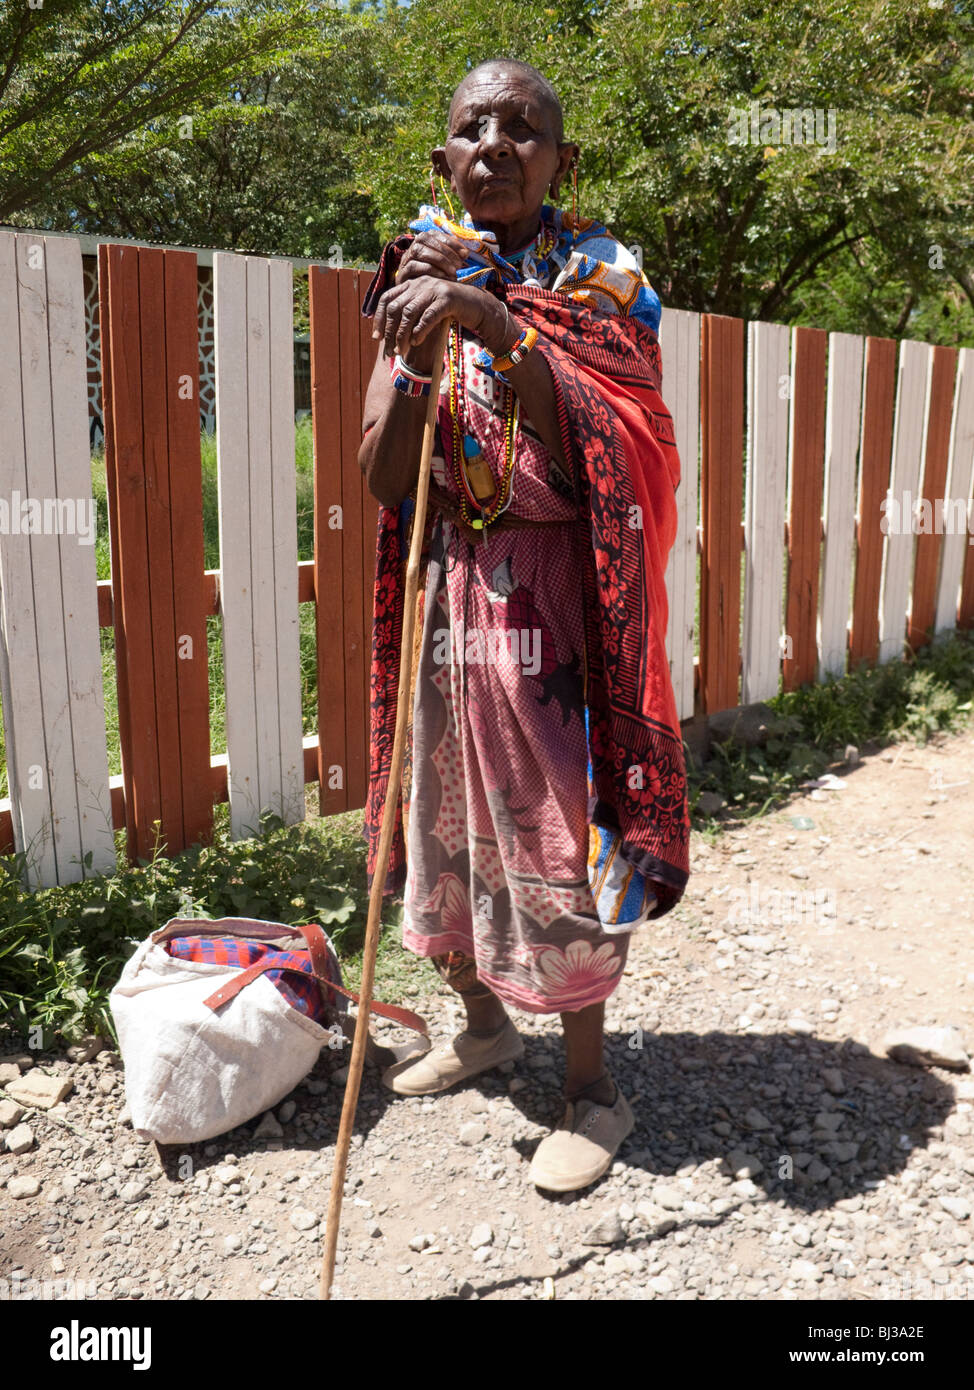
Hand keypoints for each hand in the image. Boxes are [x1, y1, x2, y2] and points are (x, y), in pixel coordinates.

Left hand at [372, 276, 502, 368]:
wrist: (478, 306)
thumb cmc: (450, 311)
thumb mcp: (426, 310)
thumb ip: (411, 316)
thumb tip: (391, 335)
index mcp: (412, 284)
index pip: (387, 298)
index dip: (379, 319)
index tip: (376, 338)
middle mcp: (420, 283)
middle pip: (396, 308)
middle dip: (390, 333)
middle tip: (390, 352)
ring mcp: (433, 289)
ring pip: (409, 313)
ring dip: (402, 335)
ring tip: (401, 352)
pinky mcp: (447, 298)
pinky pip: (428, 316)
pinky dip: (420, 331)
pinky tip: (416, 342)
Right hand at [394, 228, 468, 284]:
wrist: (418, 302)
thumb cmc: (435, 282)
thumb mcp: (445, 268)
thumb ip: (453, 258)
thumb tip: (466, 253)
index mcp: (422, 243)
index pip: (434, 234)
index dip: (451, 241)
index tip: (465, 254)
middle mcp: (412, 248)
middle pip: (424, 239)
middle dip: (445, 251)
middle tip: (460, 264)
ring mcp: (405, 260)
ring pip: (418, 251)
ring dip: (438, 259)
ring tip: (453, 272)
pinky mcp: (401, 274)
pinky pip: (414, 266)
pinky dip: (430, 270)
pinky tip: (443, 277)